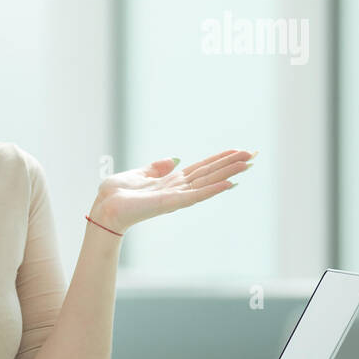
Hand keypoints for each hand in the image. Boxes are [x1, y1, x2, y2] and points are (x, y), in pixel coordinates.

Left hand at [88, 149, 255, 233]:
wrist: (104, 208)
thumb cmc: (116, 194)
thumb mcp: (138, 174)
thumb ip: (155, 168)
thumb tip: (174, 159)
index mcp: (170, 182)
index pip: (201, 168)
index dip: (219, 159)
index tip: (238, 151)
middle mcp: (178, 189)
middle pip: (210, 173)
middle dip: (231, 163)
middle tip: (254, 154)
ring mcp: (177, 197)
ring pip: (208, 182)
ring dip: (228, 173)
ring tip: (248, 164)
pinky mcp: (171, 203)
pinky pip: (196, 195)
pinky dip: (213, 189)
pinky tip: (230, 183)